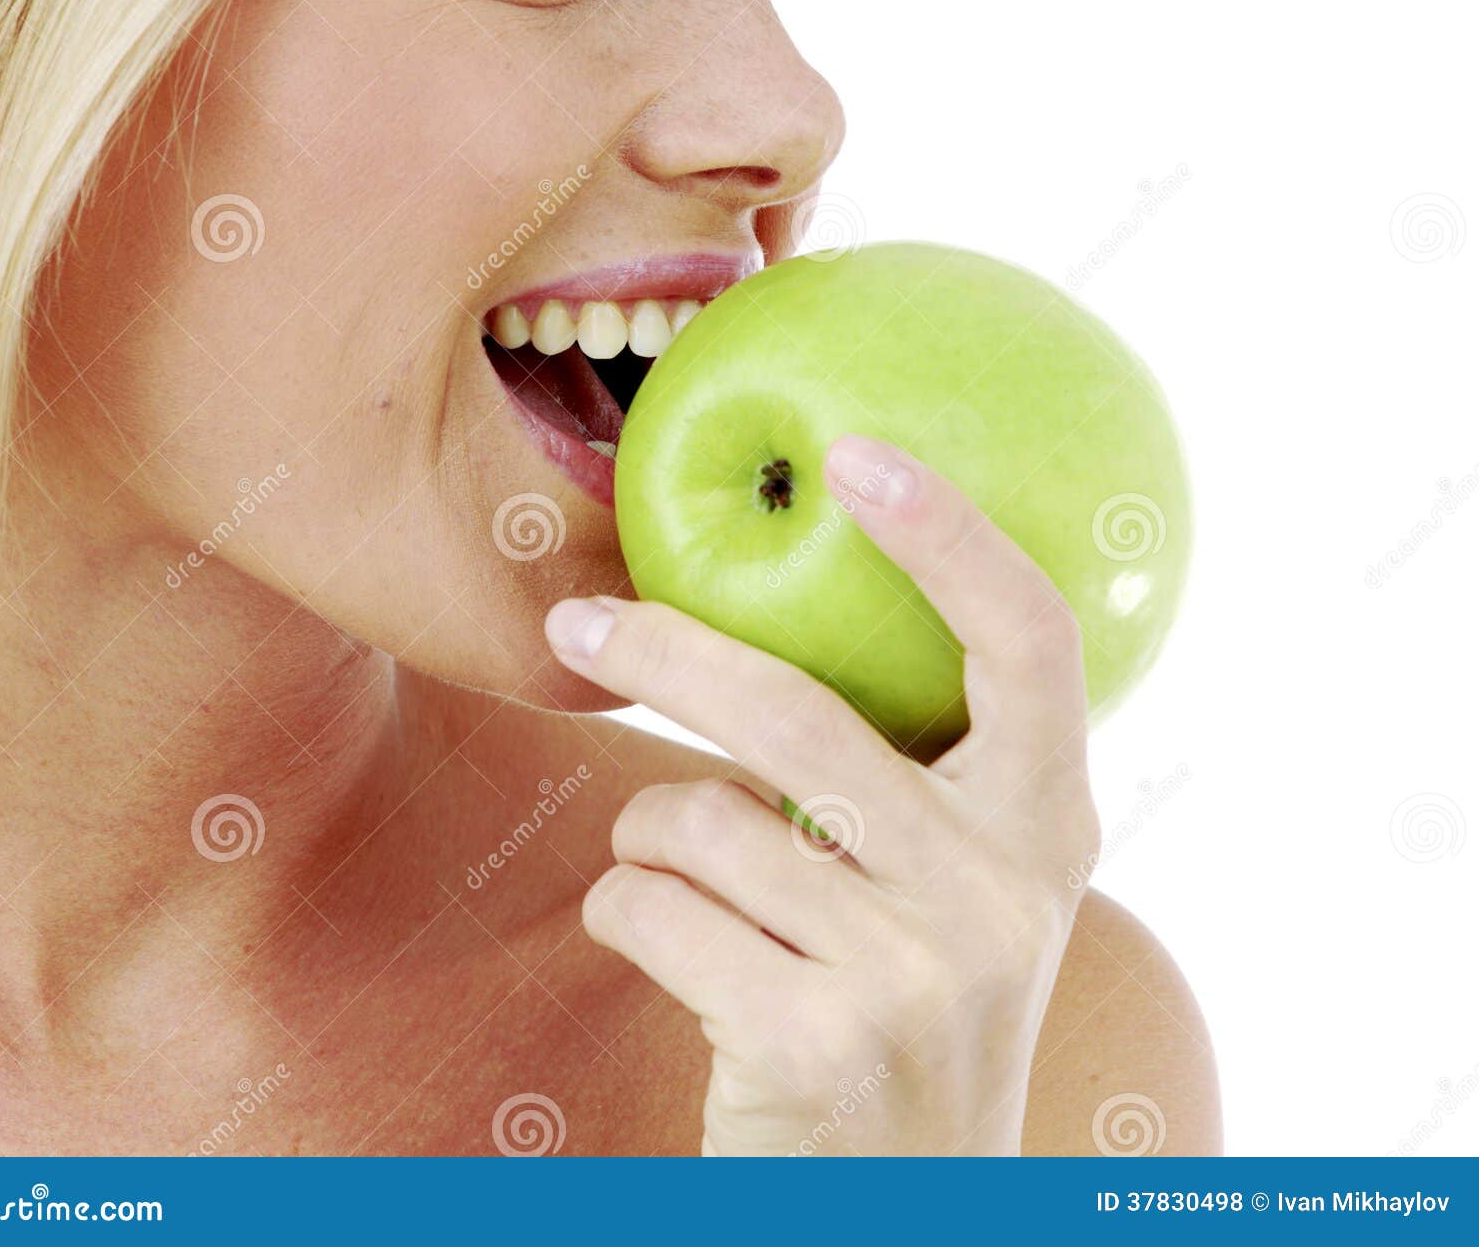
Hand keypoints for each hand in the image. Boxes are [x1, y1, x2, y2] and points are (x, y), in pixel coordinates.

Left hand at [545, 434, 1101, 1156]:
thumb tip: (754, 617)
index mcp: (1048, 822)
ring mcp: (916, 974)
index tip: (857, 453)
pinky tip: (675, 948)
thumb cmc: (906, 997)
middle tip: (578, 617)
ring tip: (679, 871)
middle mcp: (1002, 891)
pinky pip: (650, 905)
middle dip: (665, 651)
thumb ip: (908, 770)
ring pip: (697, 818)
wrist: (905, 1200)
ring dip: (648, 832)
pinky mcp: (815, 1043)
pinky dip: (627, 906)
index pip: (1029, 642)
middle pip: (797, 716)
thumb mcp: (954, 883)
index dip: (951, 535)